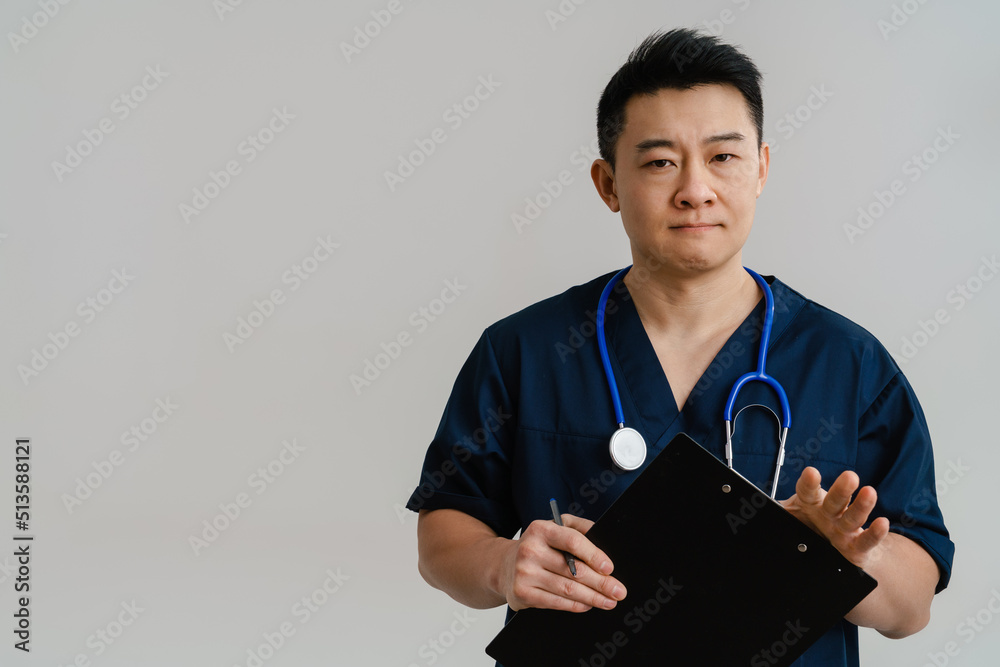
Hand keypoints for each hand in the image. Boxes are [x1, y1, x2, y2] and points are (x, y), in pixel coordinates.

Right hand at [498, 514, 626, 612]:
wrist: (503, 565)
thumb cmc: (537, 546)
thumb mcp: (554, 527)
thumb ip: (579, 527)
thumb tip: (602, 534)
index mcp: (540, 529)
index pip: (572, 541)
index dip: (594, 555)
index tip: (609, 568)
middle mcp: (529, 550)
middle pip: (573, 570)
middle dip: (601, 583)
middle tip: (619, 591)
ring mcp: (524, 573)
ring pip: (567, 589)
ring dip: (593, 598)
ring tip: (609, 601)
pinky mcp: (522, 593)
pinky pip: (556, 603)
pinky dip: (576, 605)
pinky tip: (588, 605)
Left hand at [780, 467, 889, 569]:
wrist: (831, 555)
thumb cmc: (807, 531)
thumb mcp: (787, 521)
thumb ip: (772, 513)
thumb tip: (743, 505)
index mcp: (810, 504)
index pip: (808, 491)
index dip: (808, 483)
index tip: (810, 473)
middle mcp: (829, 514)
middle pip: (835, 500)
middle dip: (841, 489)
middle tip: (849, 476)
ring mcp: (845, 529)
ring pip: (853, 517)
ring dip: (862, 506)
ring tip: (869, 492)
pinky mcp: (858, 547)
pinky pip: (867, 540)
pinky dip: (875, 533)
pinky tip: (883, 523)